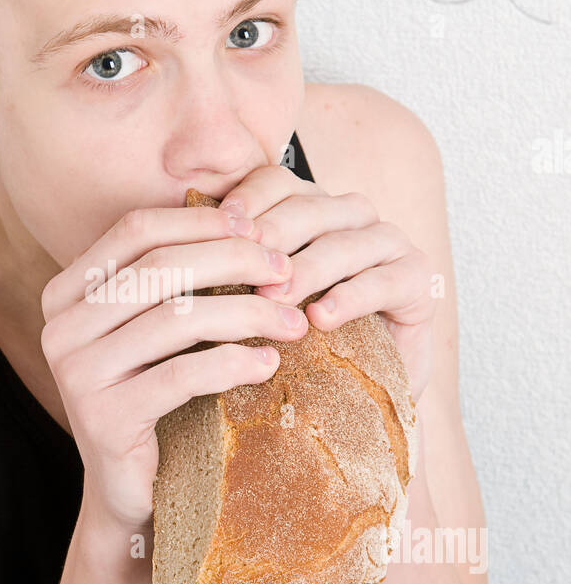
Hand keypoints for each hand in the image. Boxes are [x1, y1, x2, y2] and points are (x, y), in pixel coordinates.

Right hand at [39, 203, 305, 532]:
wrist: (132, 492)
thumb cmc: (157, 398)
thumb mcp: (160, 329)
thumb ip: (178, 276)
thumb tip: (245, 213)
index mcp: (67, 291)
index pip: (136, 230)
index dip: (202, 222)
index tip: (261, 231)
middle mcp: (61, 327)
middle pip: (159, 268)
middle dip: (234, 262)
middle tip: (288, 272)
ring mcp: (76, 374)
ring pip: (176, 318)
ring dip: (246, 313)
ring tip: (292, 321)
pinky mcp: (104, 419)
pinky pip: (182, 375)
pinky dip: (233, 363)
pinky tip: (268, 363)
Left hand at [219, 164, 434, 403]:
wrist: (352, 401)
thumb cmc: (291, 348)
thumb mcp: (252, 304)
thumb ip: (225, 269)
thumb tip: (165, 250)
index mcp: (309, 207)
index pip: (276, 182)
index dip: (247, 201)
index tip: (216, 232)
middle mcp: (352, 217)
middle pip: (310, 206)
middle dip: (272, 236)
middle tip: (238, 270)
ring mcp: (390, 245)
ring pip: (346, 242)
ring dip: (306, 269)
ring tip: (273, 300)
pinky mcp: (419, 282)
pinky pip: (385, 281)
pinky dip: (351, 297)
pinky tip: (320, 318)